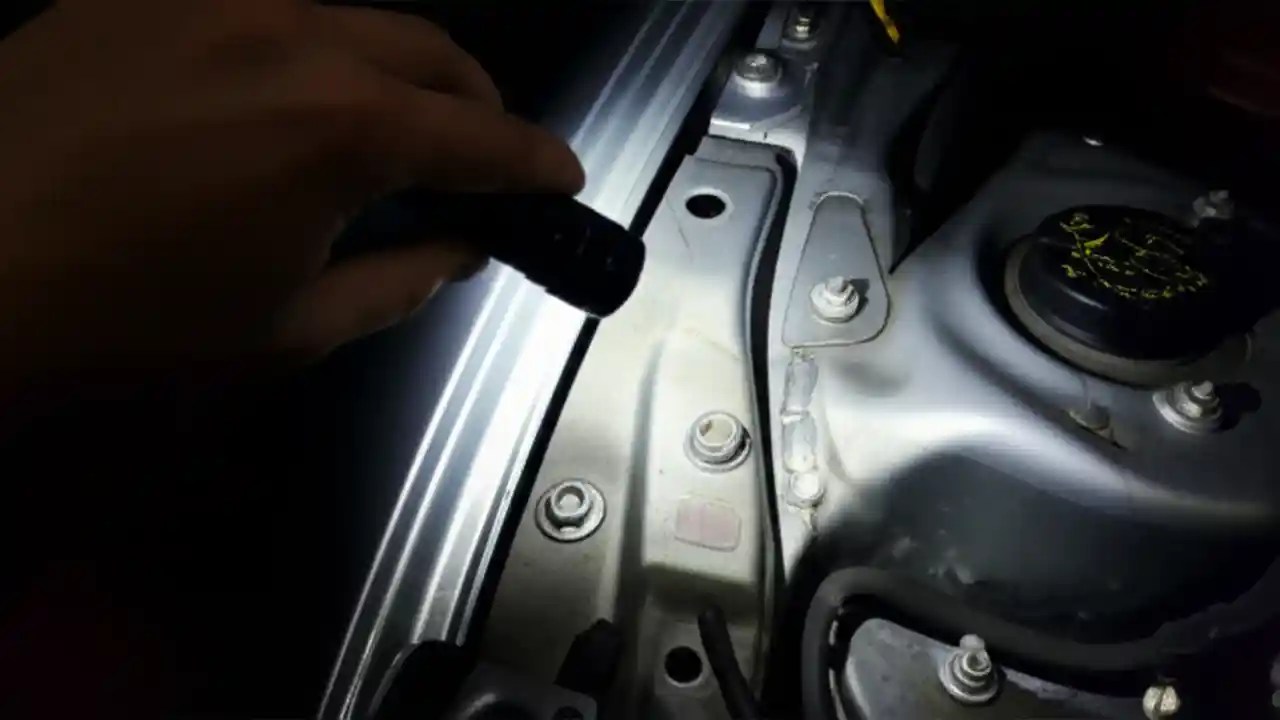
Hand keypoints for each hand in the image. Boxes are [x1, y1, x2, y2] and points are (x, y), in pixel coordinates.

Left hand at [0, 0, 583, 385]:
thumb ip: (403, 278)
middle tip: (478, 163)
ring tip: (384, 130)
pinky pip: (266, 8)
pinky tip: (281, 97)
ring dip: (397, 73)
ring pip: (356, 18)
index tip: (562, 180)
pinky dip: (308, 51)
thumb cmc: (133, 320)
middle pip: (436, 54)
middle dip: (476, 111)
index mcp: (346, 127)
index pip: (484, 140)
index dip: (538, 164)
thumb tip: (462, 248)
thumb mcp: (292, 326)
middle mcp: (297, 32)